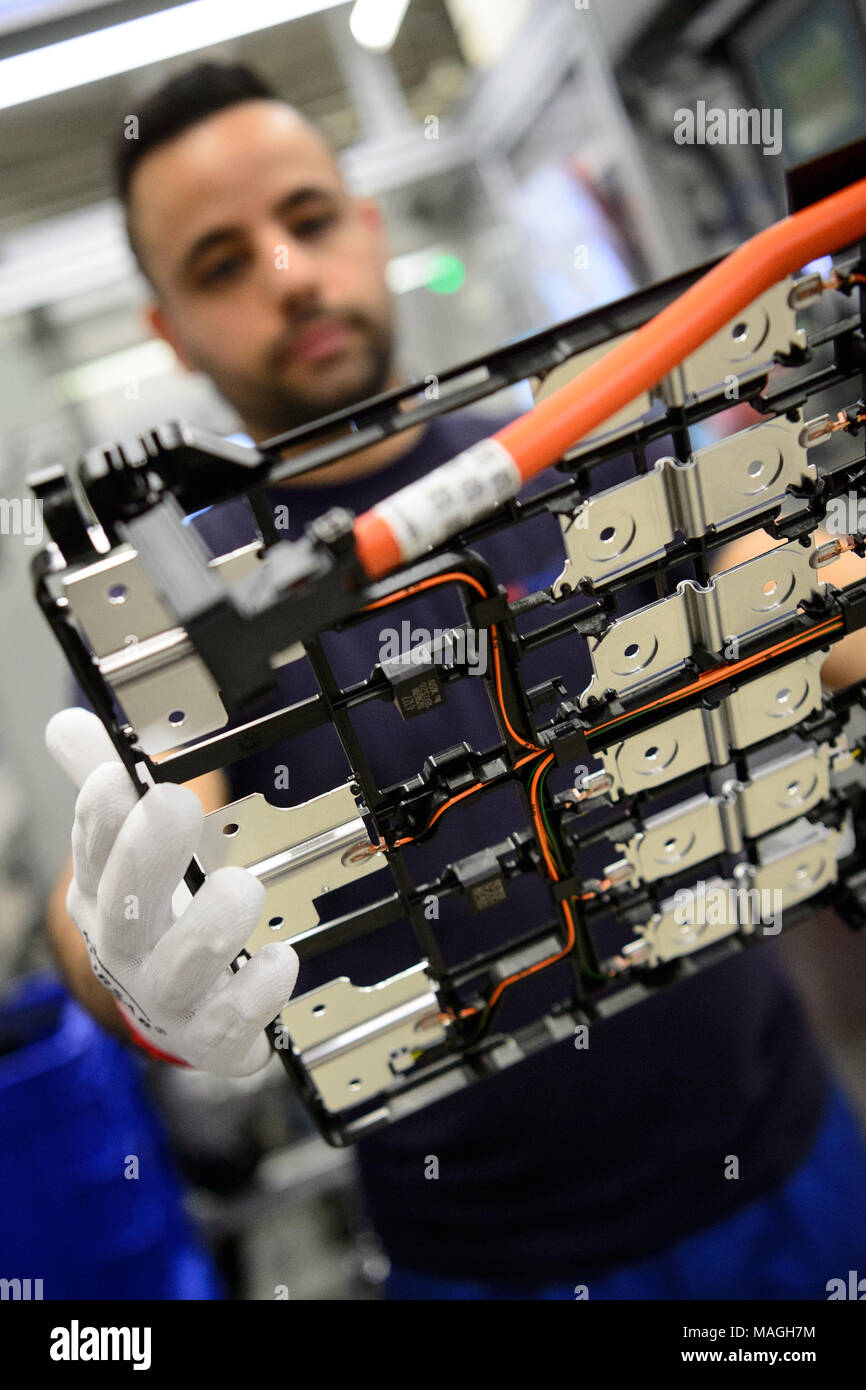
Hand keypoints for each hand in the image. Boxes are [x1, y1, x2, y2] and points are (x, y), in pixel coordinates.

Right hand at [45, 707, 298, 1074]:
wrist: (179, 1017)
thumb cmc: (153, 922)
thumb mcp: (124, 853)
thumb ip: (106, 788)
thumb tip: (67, 723)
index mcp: (102, 899)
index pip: (91, 856)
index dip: (99, 819)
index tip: (115, 777)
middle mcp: (127, 951)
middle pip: (124, 911)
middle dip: (146, 857)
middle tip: (173, 803)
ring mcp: (168, 998)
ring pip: (179, 968)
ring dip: (209, 927)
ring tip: (241, 886)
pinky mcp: (213, 1036)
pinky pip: (229, 1023)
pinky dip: (256, 994)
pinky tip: (279, 959)